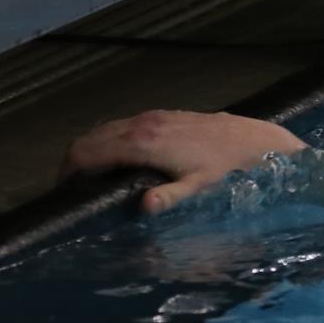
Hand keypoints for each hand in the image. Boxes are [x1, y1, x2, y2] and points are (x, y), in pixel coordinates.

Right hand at [64, 110, 306, 213]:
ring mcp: (157, 116)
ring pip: (109, 128)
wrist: (260, 143)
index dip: (68, 169)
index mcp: (145, 142)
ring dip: (94, 148)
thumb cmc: (229, 170)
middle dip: (76, 159)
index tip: (62, 191)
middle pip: (93, 137)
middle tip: (72, 187)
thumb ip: (170, 196)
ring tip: (91, 176)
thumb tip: (143, 207)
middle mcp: (145, 123)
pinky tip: (119, 158)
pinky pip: (127, 124)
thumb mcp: (199, 188)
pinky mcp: (168, 115)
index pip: (88, 150)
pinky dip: (113, 139)